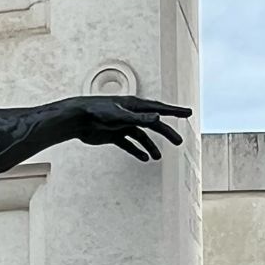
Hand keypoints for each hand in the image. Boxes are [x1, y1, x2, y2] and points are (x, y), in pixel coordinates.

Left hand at [67, 94, 191, 161]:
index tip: (188, 113)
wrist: (76, 119)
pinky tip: (144, 159)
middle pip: (153, 124)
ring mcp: (122, 125)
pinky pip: (129, 144)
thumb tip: (158, 117)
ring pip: (141, 136)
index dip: (175, 111)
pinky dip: (136, 151)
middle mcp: (130, 114)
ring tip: (158, 157)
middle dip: (166, 133)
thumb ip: (138, 118)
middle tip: (179, 141)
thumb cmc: (96, 112)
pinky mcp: (114, 135)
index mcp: (134, 105)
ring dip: (150, 146)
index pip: (159, 108)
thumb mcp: (119, 115)